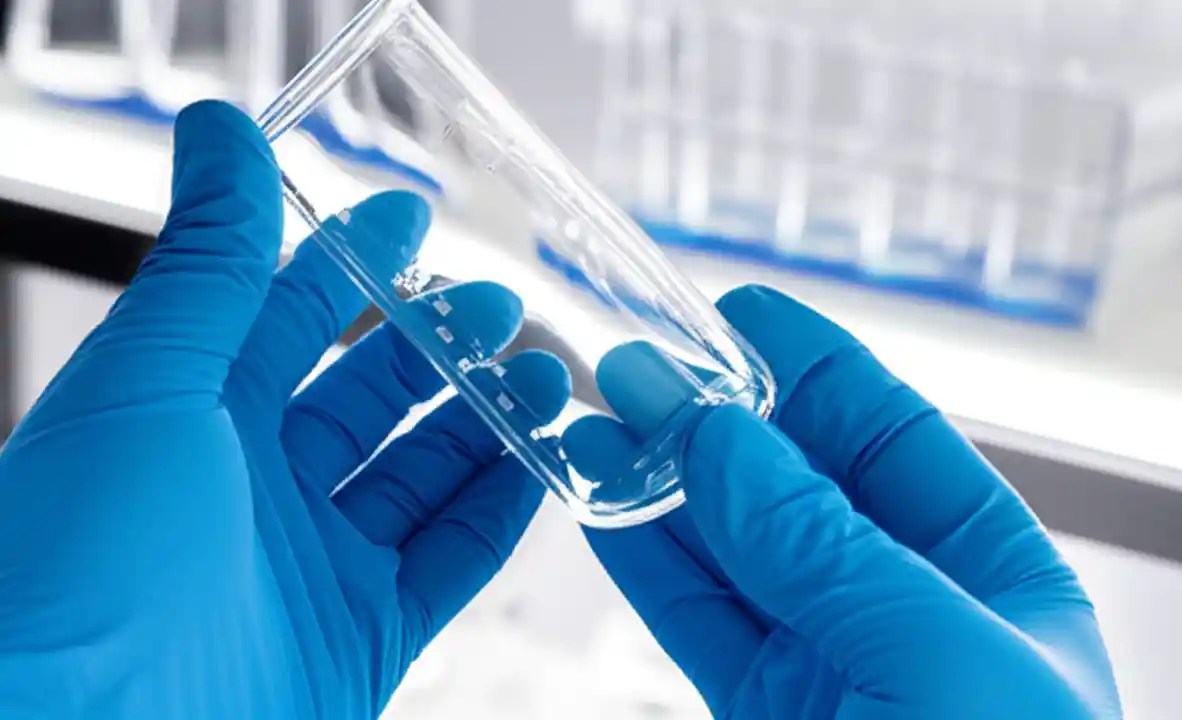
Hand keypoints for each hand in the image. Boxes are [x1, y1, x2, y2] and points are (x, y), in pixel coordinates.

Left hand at [0, 101, 567, 718]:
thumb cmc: (81, 565)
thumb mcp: (150, 381)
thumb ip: (209, 261)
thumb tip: (218, 131)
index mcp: (190, 419)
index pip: (285, 318)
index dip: (350, 262)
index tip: (415, 216)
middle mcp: (252, 490)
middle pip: (367, 398)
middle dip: (438, 342)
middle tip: (508, 301)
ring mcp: (312, 567)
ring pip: (421, 477)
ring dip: (487, 422)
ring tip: (549, 374)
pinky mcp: (362, 639)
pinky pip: (451, 563)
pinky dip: (502, 513)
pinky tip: (544, 464)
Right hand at [581, 286, 1122, 718]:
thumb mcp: (945, 669)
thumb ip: (828, 550)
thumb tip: (721, 437)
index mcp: (990, 578)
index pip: (892, 440)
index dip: (813, 368)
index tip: (736, 312)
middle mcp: (905, 611)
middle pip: (796, 484)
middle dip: (717, 417)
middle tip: (637, 361)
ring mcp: (829, 667)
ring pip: (729, 550)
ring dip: (661, 482)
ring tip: (597, 419)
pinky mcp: (762, 715)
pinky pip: (696, 622)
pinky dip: (644, 563)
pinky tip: (603, 508)